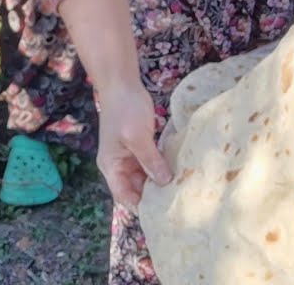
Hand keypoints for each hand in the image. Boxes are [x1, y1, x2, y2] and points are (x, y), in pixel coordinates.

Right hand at [94, 82, 172, 209]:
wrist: (122, 83)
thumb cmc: (124, 110)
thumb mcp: (137, 137)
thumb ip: (150, 160)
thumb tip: (165, 182)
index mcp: (111, 166)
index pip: (124, 195)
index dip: (141, 205)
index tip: (164, 211)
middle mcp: (119, 165)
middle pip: (136, 189)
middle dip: (154, 195)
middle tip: (178, 201)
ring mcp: (130, 156)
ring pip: (146, 177)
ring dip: (160, 181)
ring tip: (181, 189)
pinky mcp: (141, 146)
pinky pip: (152, 164)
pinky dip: (163, 168)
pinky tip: (179, 172)